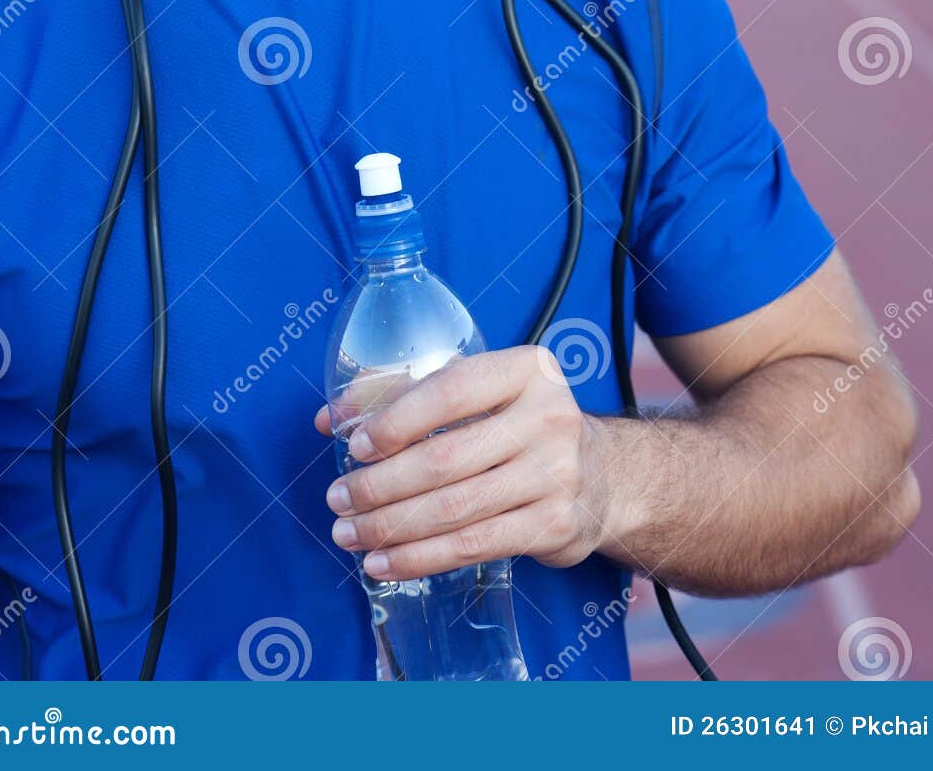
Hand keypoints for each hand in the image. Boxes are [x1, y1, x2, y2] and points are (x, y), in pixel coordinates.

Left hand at [313, 345, 605, 580]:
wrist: (602, 475)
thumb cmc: (518, 425)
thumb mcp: (480, 392)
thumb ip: (407, 393)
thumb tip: (329, 418)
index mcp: (527, 370)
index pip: (451, 391)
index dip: (396, 420)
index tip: (354, 447)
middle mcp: (548, 418)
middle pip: (446, 458)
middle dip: (380, 484)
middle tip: (338, 498)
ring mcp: (556, 475)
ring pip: (454, 508)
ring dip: (391, 527)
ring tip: (349, 533)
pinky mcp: (554, 526)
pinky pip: (473, 546)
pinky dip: (420, 558)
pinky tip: (384, 562)